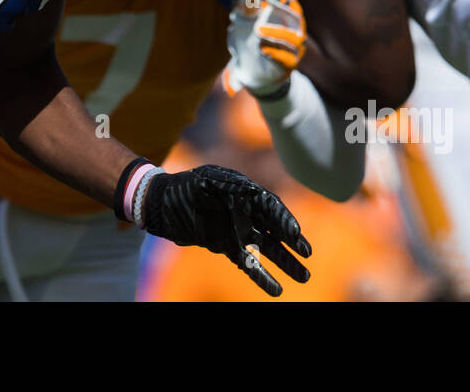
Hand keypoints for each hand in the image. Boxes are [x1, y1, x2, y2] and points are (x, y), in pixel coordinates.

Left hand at [140, 165, 310, 295]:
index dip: (284, 219)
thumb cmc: (184, 187)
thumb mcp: (206, 180)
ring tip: (304, 276)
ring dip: (285, 262)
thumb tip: (251, 191)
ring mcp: (237, 231)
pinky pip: (249, 263)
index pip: (271, 207)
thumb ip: (229, 186)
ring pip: (267, 248)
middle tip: (307, 255)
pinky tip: (276, 290)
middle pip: (275, 229)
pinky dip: (262, 276)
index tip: (295, 233)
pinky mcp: (227, 247)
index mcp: (244, 193)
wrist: (162, 204)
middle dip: (292, 242)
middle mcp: (245, 212)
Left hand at [224, 0, 306, 96]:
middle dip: (280, 4)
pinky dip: (276, 53)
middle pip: (294, 14)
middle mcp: (292, 28)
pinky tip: (262, 48)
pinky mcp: (289, 65)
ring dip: (277, 33)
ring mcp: (293, 47)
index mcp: (281, 15)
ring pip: (293, 38)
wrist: (252, 71)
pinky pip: (286, 59)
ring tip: (258, 31)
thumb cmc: (249, 41)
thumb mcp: (243, 20)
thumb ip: (247, 5)